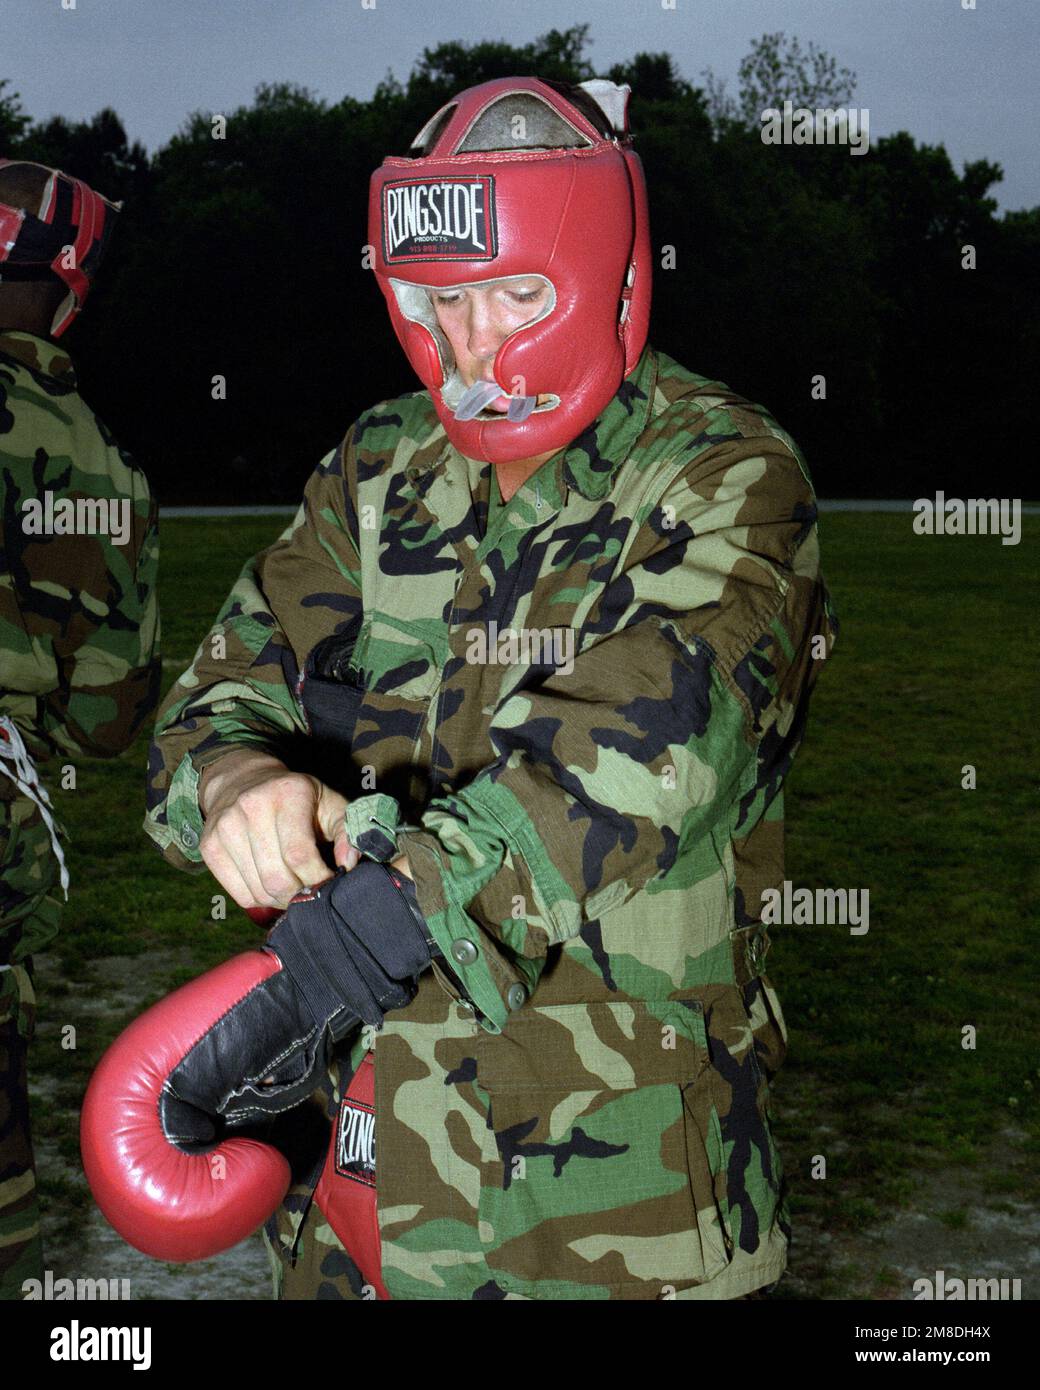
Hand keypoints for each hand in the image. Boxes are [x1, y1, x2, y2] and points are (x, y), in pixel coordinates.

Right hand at [198, 749, 352, 909]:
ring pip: (258, 891)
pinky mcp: (209, 846)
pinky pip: (239, 894)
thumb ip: (348, 832)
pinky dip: (260, 900)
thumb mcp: (330, 803)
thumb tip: (349, 865)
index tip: (329, 883)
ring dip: (281, 900)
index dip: (318, 878)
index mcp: (288, 793)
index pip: (300, 855)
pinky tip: (271, 886)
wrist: (243, 779)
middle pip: (277, 878)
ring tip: (294, 888)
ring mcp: (225, 827)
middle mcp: (251, 806)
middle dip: (300, 894)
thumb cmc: (297, 797)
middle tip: (311, 891)